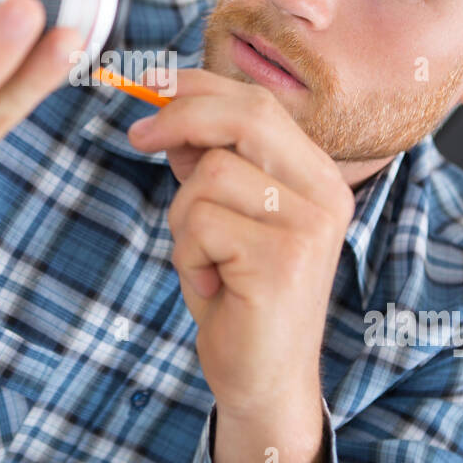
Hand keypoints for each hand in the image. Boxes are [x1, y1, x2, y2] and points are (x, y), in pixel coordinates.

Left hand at [126, 68, 354, 421]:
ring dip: (183, 217)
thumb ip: (210, 164)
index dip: (199, 86)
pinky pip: (201, 222)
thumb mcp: (221, 217)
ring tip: (205, 259)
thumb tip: (170, 112)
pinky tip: (213, 285)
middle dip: (179, 117)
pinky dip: (187, 254)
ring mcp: (309, 226)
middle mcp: (325, 194)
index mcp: (317, 176)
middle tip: (136, 137)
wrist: (262, 379)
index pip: (258, 104)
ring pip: (211, 173)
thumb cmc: (238, 296)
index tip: (149, 83)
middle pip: (245, 116)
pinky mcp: (282, 260)